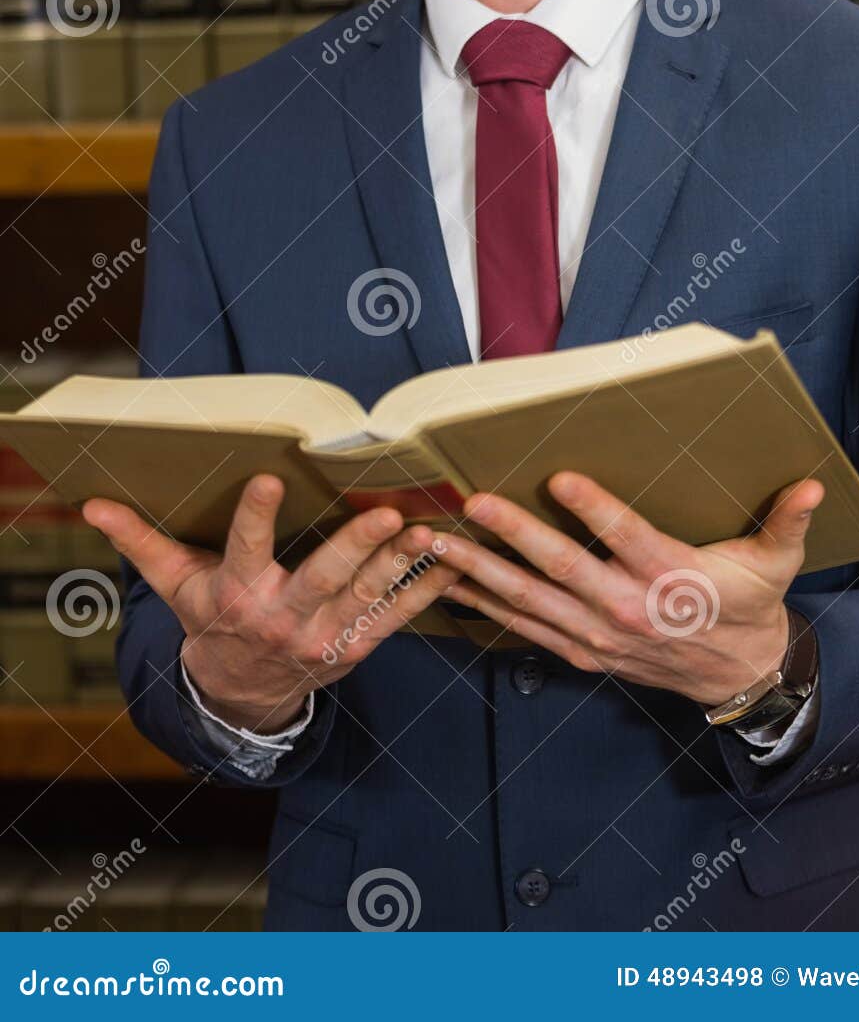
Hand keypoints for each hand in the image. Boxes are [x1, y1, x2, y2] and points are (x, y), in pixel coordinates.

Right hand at [82, 475, 458, 731]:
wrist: (240, 694)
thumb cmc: (210, 620)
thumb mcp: (174, 585)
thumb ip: (141, 542)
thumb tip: (91, 503)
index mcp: (237, 595)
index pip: (246, 549)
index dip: (256, 516)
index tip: (270, 478)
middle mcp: (284, 617)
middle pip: (324, 578)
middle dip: (356, 546)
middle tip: (385, 512)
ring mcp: (325, 636)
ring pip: (369, 596)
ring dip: (402, 564)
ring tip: (429, 530)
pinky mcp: (358, 646)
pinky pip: (397, 618)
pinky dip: (426, 590)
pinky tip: (452, 559)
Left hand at [409, 472, 823, 706]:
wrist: (740, 678)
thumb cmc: (751, 605)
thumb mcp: (776, 563)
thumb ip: (787, 521)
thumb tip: (812, 483)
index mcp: (673, 578)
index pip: (627, 538)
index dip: (594, 508)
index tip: (559, 475)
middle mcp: (629, 608)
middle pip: (562, 568)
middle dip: (512, 535)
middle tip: (472, 502)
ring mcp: (600, 635)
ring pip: (531, 601)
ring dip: (480, 570)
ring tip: (436, 542)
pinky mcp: (584, 652)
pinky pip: (526, 629)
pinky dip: (487, 608)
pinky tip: (451, 583)